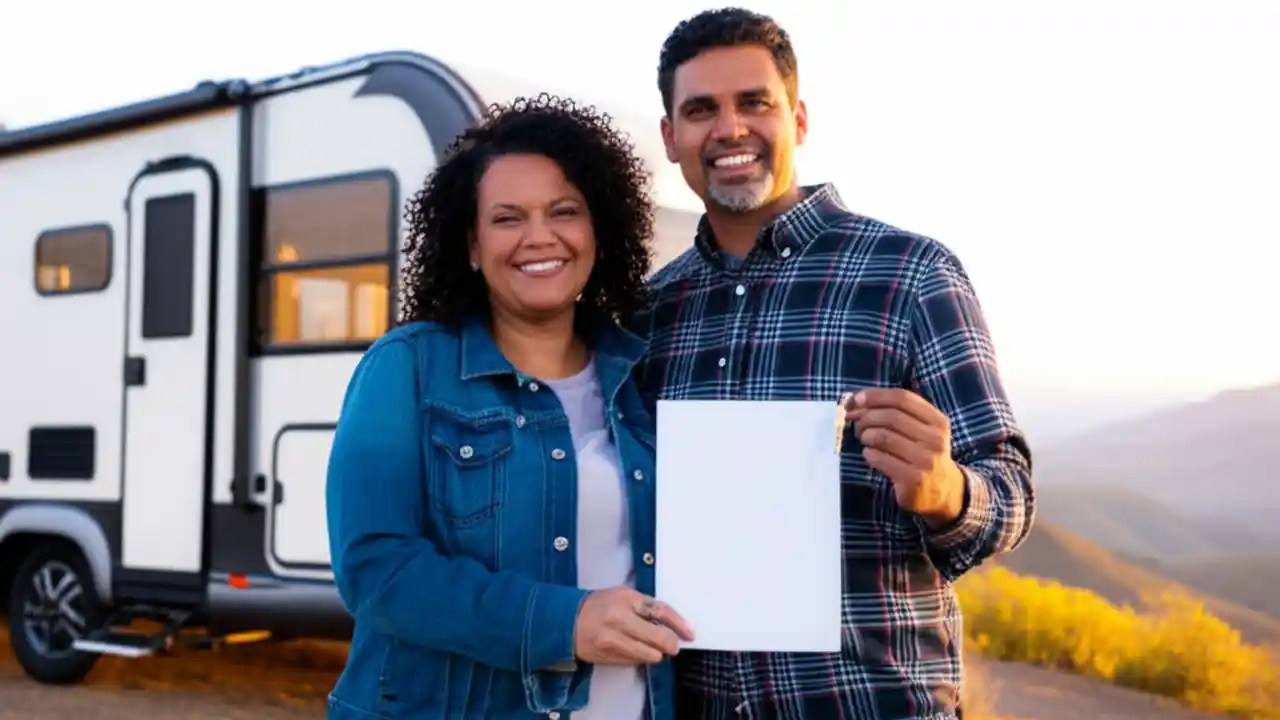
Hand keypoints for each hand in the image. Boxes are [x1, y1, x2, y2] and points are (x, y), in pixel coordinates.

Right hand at [572, 587, 694, 664]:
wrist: (567, 620)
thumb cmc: (598, 605)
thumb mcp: (623, 595)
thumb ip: (645, 606)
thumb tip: (670, 624)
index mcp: (626, 600)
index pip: (661, 612)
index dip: (679, 624)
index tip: (689, 633)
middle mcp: (620, 620)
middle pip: (659, 639)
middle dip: (671, 644)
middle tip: (673, 645)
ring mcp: (614, 641)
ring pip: (651, 655)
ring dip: (656, 653)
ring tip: (650, 646)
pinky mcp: (609, 657)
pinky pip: (636, 662)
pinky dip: (640, 657)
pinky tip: (634, 649)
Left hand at [841, 388, 965, 525]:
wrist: (943, 490)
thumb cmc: (924, 453)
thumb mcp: (924, 430)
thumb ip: (898, 412)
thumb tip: (857, 400)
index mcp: (938, 421)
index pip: (903, 398)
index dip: (875, 396)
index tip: (856, 399)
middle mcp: (935, 439)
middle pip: (891, 416)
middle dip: (867, 416)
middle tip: (857, 423)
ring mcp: (925, 460)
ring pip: (883, 436)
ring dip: (866, 435)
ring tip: (865, 438)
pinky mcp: (912, 479)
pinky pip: (879, 458)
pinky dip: (868, 453)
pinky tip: (870, 454)